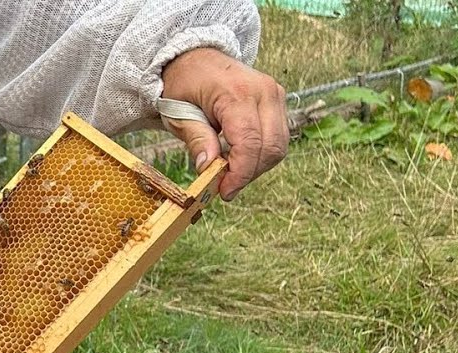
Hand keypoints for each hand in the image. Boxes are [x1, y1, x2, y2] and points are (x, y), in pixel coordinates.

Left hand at [160, 47, 288, 200]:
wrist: (195, 56)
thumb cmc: (183, 83)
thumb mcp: (178, 113)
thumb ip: (196, 138)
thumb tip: (208, 167)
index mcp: (236, 93)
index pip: (249, 142)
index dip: (240, 173)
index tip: (224, 191)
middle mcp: (263, 91)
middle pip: (271, 147)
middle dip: (249, 174)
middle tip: (225, 187)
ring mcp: (274, 94)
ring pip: (279, 145)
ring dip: (256, 166)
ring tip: (229, 172)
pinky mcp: (277, 100)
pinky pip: (278, 137)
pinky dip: (261, 154)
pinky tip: (238, 158)